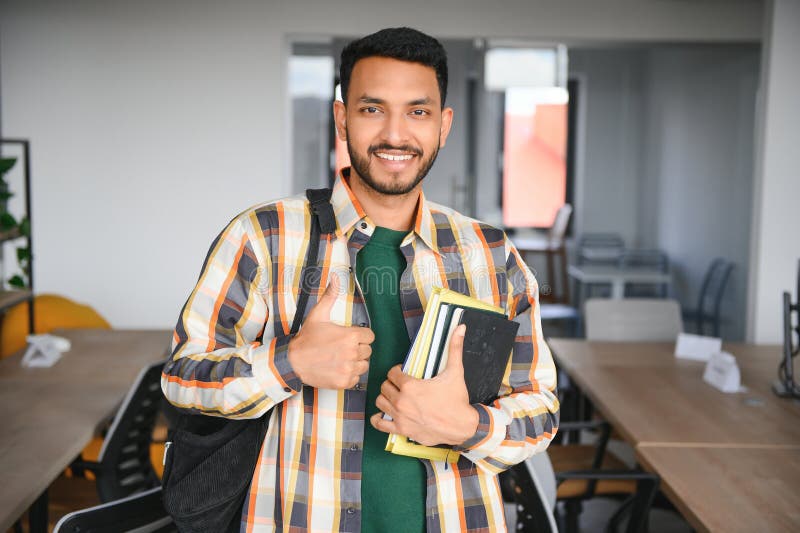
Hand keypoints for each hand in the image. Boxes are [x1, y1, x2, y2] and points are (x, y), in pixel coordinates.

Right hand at [288, 275, 374, 388]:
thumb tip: (336, 276)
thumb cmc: (307, 338)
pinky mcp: (344, 382)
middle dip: (358, 349)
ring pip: (363, 365)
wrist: (293, 361)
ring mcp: (349, 368)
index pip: (370, 336)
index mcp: (351, 335)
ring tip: (340, 358)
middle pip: (368, 351)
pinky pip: (356, 378)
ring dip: (355, 362)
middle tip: (341, 348)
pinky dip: (349, 375)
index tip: (349, 337)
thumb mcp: (318, 314)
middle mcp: (353, 352)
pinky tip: (337, 368)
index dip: (360, 336)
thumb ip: (330, 295)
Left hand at [370, 324, 478, 446]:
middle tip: (400, 385)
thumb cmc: (457, 400)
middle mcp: (402, 401)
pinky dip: (378, 419)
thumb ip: (454, 348)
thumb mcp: (455, 372)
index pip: (392, 373)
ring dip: (386, 398)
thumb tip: (460, 328)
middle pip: (385, 386)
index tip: (403, 373)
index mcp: (410, 386)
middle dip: (392, 383)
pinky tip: (383, 414)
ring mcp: (401, 417)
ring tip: (395, 396)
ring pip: (380, 402)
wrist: (462, 426)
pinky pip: (381, 425)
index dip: (397, 371)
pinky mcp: (402, 430)